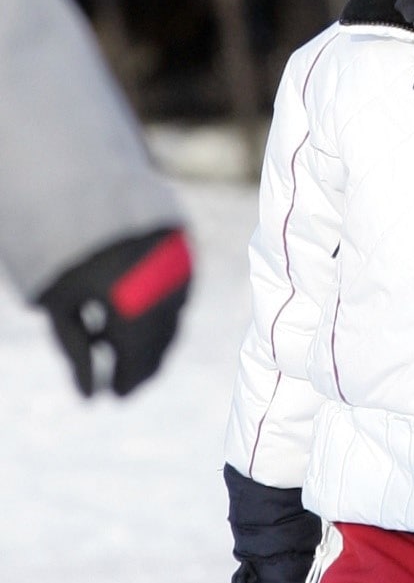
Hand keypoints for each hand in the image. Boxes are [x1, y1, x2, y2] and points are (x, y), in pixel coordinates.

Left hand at [40, 226, 192, 398]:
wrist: (87, 185)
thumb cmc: (64, 249)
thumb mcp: (59, 304)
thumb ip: (75, 351)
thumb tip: (88, 397)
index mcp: (131, 310)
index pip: (137, 364)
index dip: (128, 384)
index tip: (116, 396)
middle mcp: (162, 293)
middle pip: (161, 346)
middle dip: (142, 365)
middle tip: (123, 377)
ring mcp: (178, 271)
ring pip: (172, 320)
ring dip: (152, 338)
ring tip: (121, 339)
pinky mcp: (183, 252)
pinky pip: (178, 293)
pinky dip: (160, 309)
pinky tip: (134, 308)